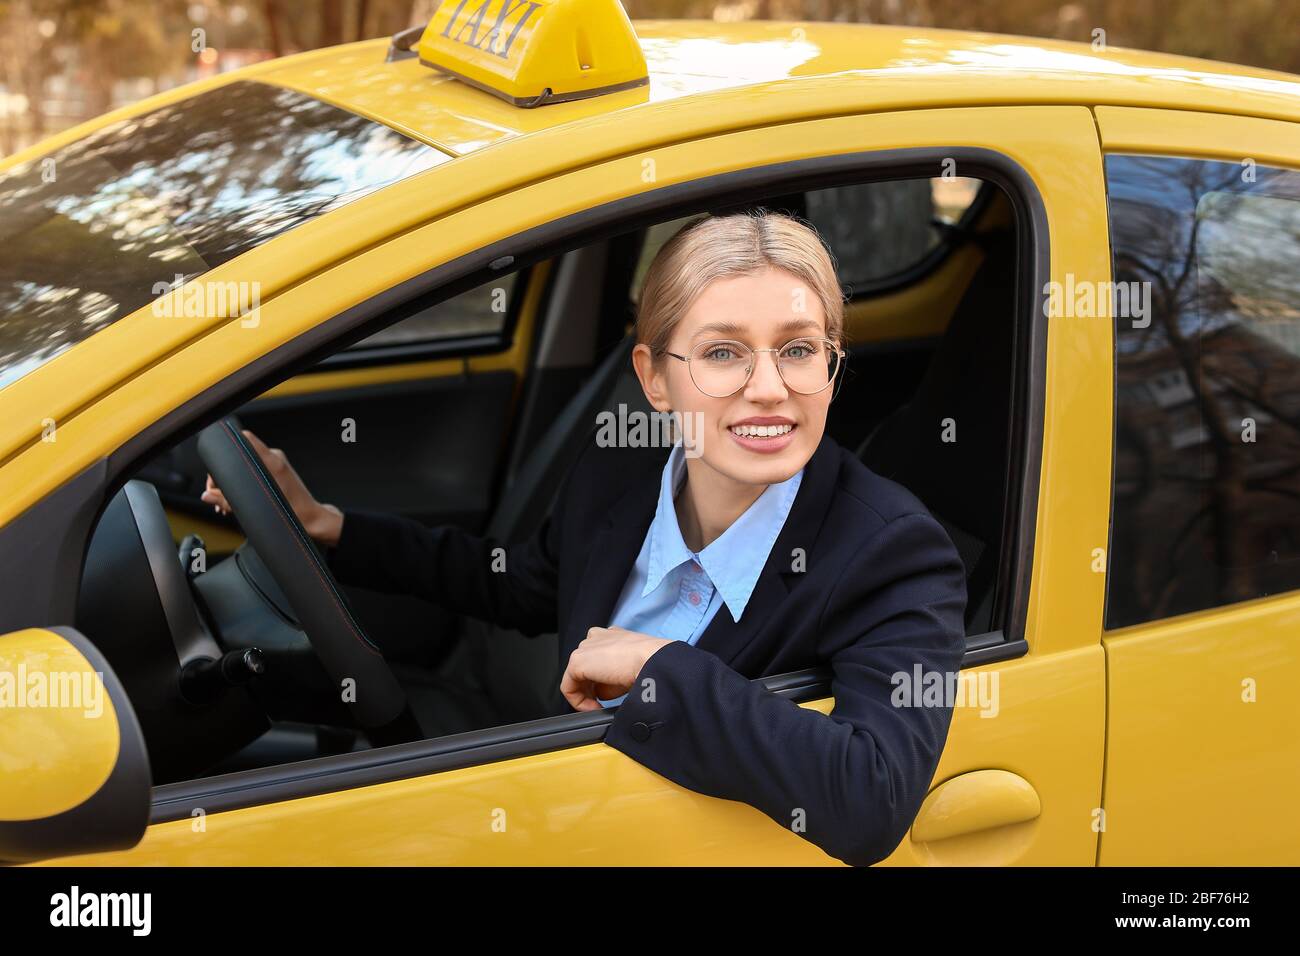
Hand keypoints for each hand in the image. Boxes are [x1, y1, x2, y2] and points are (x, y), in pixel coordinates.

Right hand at [199, 429, 343, 547]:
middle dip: (224, 475)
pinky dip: (244, 481)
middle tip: (219, 497)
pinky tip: (240, 498)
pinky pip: (255, 469)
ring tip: (228, 503)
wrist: (313, 519)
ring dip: (234, 480)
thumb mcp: (258, 510)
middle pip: (239, 454)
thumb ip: (228, 501)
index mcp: (271, 462)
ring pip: (245, 464)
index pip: (243, 438)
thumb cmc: (294, 515)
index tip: (216, 471)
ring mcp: (277, 463)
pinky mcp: (278, 470)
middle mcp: (275, 458)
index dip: (225, 449)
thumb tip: (207, 495)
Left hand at [560, 626, 672, 711]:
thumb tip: (600, 693)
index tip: (608, 697)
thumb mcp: (629, 670)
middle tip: (603, 703)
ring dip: (587, 694)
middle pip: (586, 667)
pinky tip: (594, 707)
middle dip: (593, 688)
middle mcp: (596, 637)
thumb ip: (611, 678)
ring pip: (576, 676)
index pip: (597, 658)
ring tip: (600, 706)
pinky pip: (568, 687)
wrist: (652, 659)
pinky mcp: (577, 661)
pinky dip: (578, 702)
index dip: (600, 682)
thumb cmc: (650, 663)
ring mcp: (585, 647)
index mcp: (611, 636)